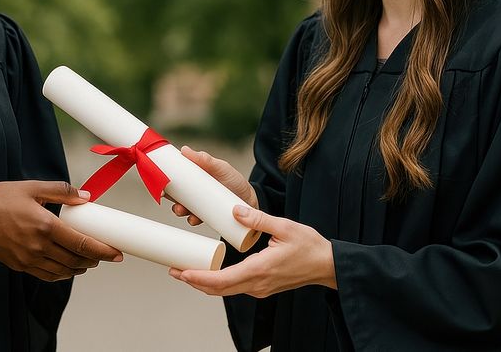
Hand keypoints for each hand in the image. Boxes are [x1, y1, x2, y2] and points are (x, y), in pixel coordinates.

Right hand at [0, 180, 122, 280]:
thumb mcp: (31, 188)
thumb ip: (61, 191)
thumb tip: (86, 197)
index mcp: (45, 225)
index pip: (82, 243)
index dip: (103, 250)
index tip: (117, 253)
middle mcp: (39, 246)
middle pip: (76, 260)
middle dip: (95, 260)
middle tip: (106, 255)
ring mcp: (28, 259)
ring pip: (63, 271)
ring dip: (79, 268)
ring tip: (89, 261)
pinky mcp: (19, 265)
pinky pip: (47, 275)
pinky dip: (61, 273)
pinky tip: (67, 267)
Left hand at [168, 205, 335, 296]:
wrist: (328, 265)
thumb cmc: (309, 246)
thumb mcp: (284, 226)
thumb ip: (258, 218)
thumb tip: (234, 209)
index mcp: (259, 270)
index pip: (221, 281)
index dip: (198, 277)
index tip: (181, 271)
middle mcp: (257, 284)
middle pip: (218, 290)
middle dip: (193, 281)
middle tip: (173, 271)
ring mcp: (259, 288)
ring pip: (225, 291)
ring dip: (204, 283)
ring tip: (184, 271)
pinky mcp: (262, 287)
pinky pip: (234, 288)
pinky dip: (217, 283)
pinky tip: (208, 273)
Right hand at [170, 146, 256, 225]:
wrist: (250, 200)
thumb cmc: (234, 180)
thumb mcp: (221, 167)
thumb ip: (205, 159)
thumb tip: (184, 149)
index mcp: (194, 177)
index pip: (175, 177)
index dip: (163, 178)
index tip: (157, 179)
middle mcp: (194, 192)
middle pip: (174, 193)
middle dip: (167, 196)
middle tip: (164, 196)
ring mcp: (199, 205)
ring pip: (182, 207)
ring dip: (178, 209)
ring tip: (181, 210)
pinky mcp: (206, 217)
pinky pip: (194, 219)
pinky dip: (191, 220)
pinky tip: (193, 219)